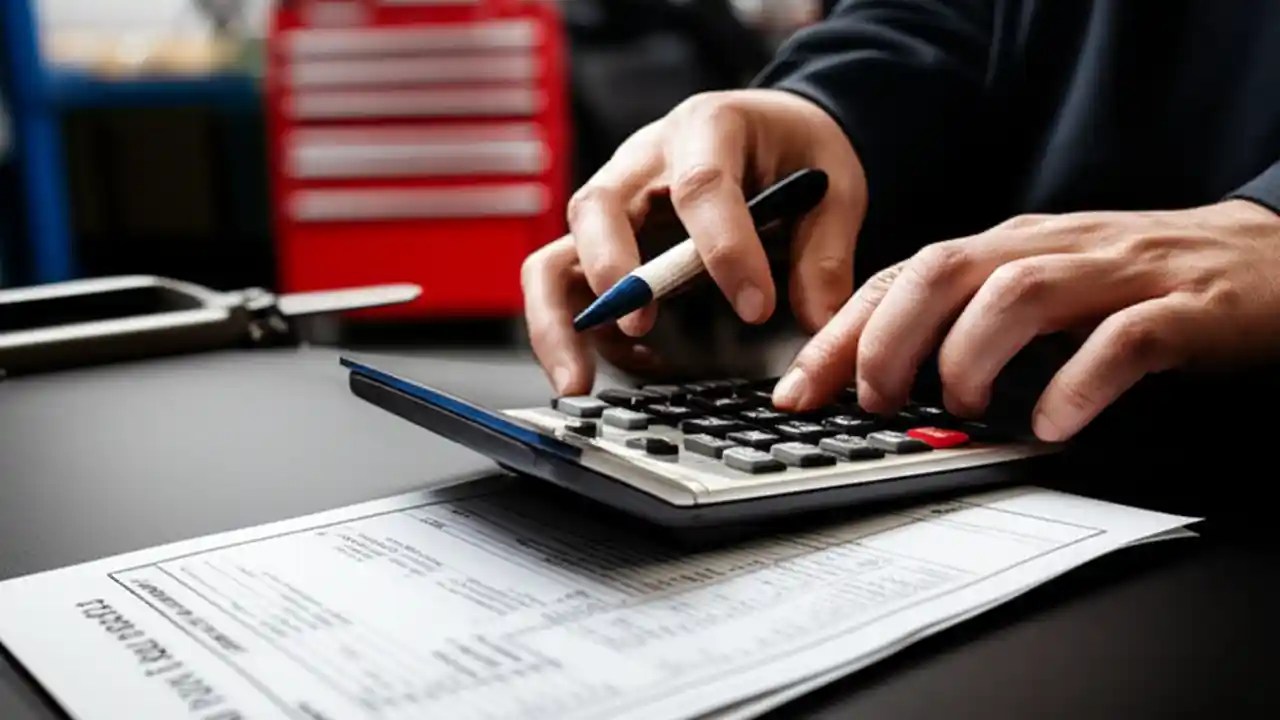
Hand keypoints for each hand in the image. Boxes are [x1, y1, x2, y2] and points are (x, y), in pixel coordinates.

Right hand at [522, 89, 866, 394]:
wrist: (770, 133)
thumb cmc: (793, 153)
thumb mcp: (834, 190)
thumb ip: (825, 257)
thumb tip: (821, 325)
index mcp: (707, 127)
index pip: (702, 185)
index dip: (726, 249)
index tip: (758, 309)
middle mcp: (643, 162)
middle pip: (596, 208)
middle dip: (610, 273)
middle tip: (637, 330)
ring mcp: (614, 206)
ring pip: (556, 255)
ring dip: (560, 322)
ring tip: (578, 383)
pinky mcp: (601, 247)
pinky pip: (570, 292)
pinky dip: (591, 337)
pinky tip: (639, 367)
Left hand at [773, 199, 1279, 440]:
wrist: (1267, 257)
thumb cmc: (1138, 282)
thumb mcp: (1042, 290)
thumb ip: (971, 320)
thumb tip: (884, 376)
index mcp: (1011, 247)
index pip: (904, 277)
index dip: (841, 331)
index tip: (796, 390)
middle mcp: (1052, 249)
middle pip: (945, 270)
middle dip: (889, 337)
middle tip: (872, 399)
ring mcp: (1118, 273)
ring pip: (1020, 293)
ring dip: (971, 355)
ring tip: (958, 406)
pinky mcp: (1184, 308)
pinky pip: (1124, 338)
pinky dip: (1077, 381)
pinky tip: (1050, 423)